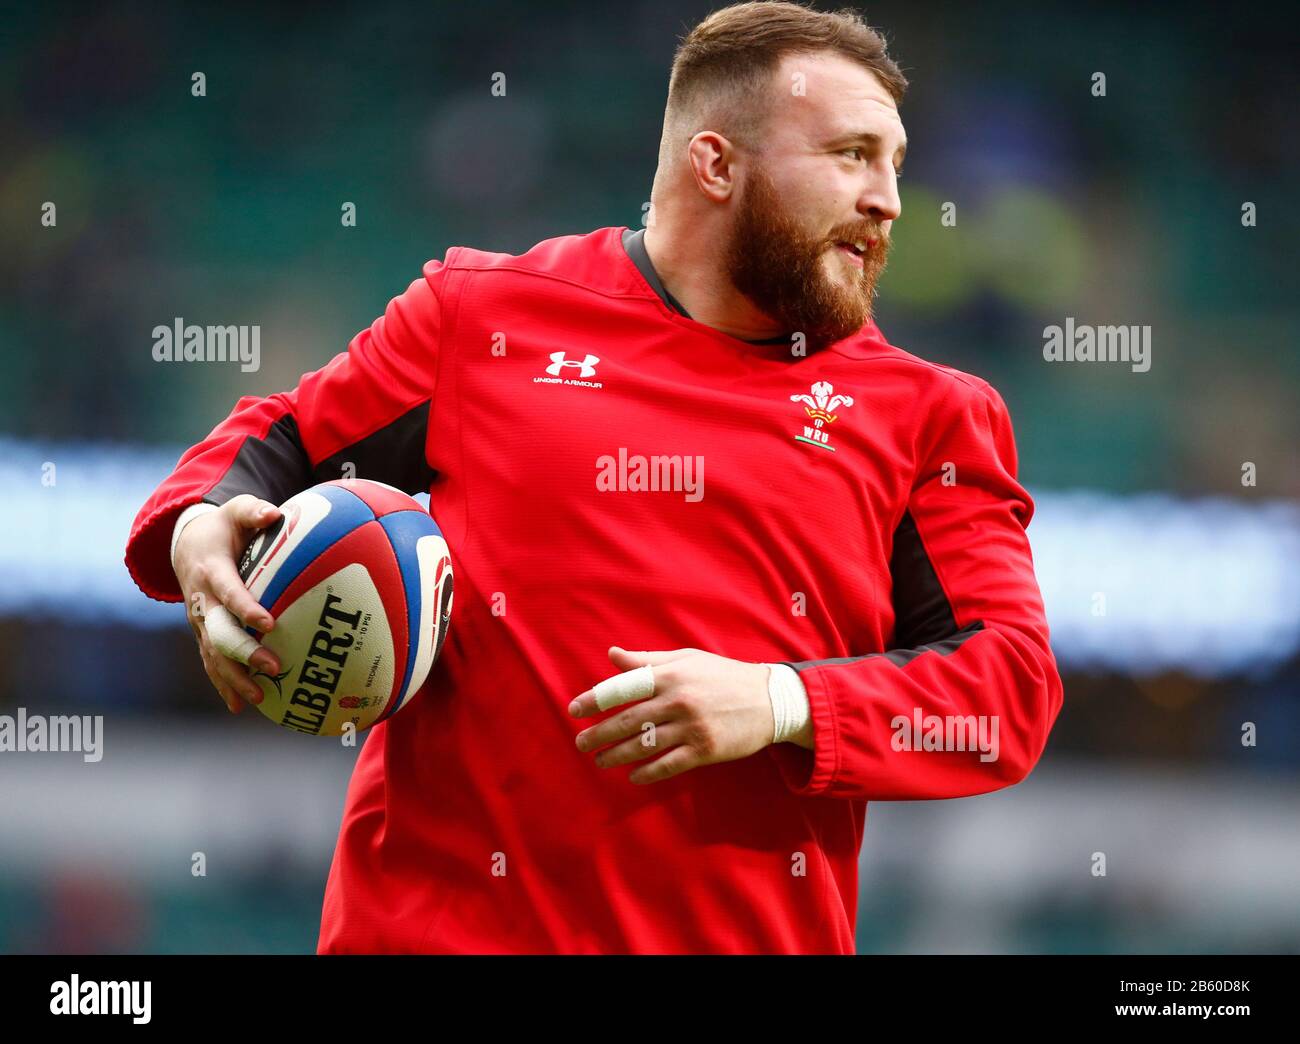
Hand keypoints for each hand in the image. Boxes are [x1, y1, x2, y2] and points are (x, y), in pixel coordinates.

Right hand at [174, 494, 282, 713]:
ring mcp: (199, 620)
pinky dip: (224, 684)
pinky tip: (241, 706)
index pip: (229, 592)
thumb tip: (275, 513)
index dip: (246, 607)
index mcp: (211, 571)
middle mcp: (201, 600)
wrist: (186, 543)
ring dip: (234, 678)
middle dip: (244, 653)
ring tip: (260, 698)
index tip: (269, 623)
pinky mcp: (203, 633)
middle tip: (273, 667)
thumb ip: (254, 511)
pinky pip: (211, 661)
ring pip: (213, 654)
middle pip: (220, 631)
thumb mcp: (235, 511)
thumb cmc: (222, 527)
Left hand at [569, 647, 773, 783]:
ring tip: (600, 760)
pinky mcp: (705, 750)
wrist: (770, 700)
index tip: (575, 710)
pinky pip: (668, 765)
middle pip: (628, 720)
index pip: (623, 688)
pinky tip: (633, 776)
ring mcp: (691, 727)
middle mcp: (678, 700)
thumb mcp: (686, 659)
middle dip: (599, 734)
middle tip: (580, 743)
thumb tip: (612, 654)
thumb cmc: (722, 676)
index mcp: (671, 675)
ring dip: (617, 755)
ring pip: (644, 745)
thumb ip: (647, 661)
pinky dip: (647, 773)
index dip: (595, 699)